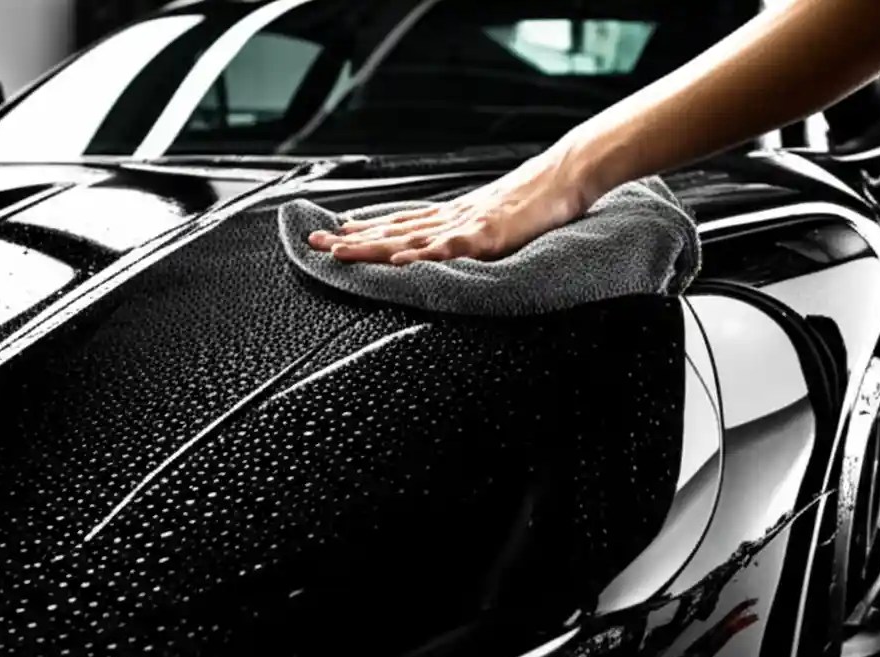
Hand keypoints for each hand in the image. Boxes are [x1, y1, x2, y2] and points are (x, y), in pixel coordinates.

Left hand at [307, 145, 601, 264]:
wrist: (566, 174)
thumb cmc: (536, 198)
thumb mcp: (495, 217)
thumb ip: (470, 231)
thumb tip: (453, 242)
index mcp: (453, 216)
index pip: (399, 224)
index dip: (366, 230)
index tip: (335, 234)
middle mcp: (451, 218)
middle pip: (391, 231)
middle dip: (352, 239)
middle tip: (313, 243)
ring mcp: (466, 225)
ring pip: (409, 239)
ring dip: (372, 246)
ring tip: (339, 251)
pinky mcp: (486, 235)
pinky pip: (449, 248)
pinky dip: (422, 254)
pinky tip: (399, 260)